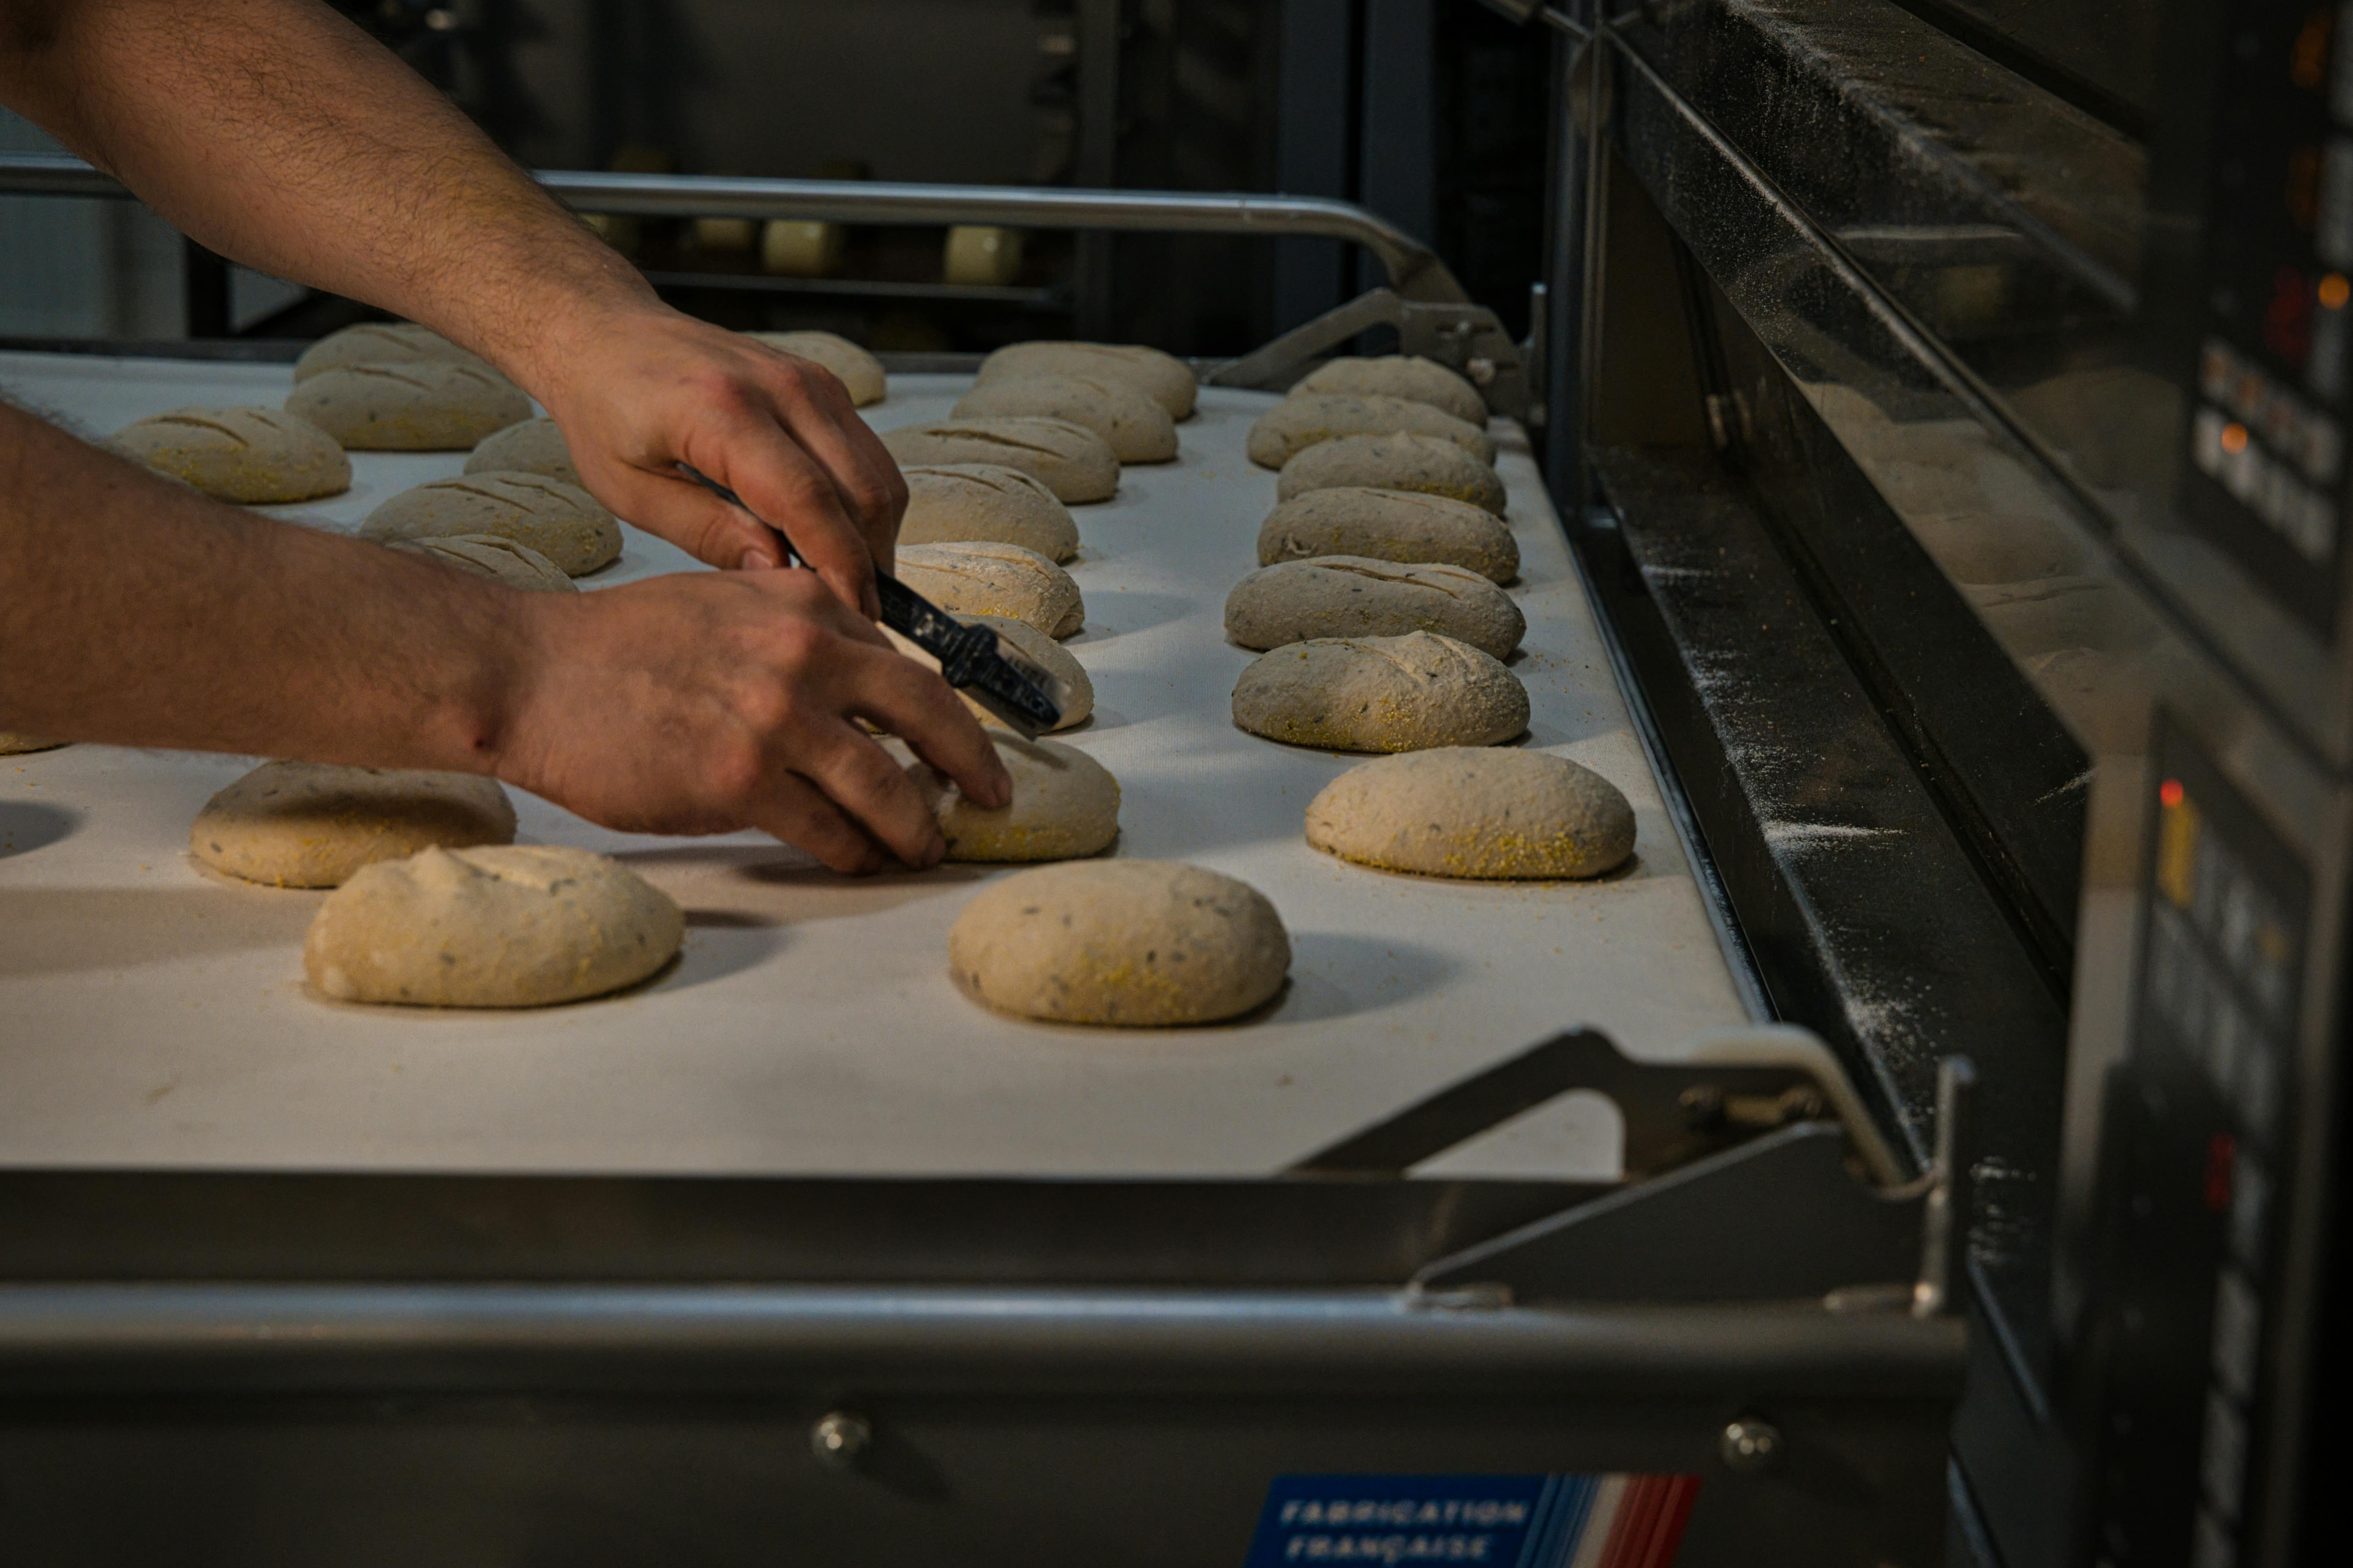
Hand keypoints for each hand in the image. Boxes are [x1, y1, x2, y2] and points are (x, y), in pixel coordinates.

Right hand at [499, 566, 1010, 872]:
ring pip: (885, 787)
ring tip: (925, 848)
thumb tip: (861, 673)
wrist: (534, 674)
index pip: (903, 663)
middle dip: (972, 766)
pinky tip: (858, 860)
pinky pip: (827, 830)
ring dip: (916, 827)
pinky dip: (852, 852)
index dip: (945, 712)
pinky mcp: (740, 781)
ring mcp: (774, 719)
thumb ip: (796, 628)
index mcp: (804, 605)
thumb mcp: (725, 601)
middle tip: (993, 798)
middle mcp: (802, 655)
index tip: (966, 744)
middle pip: (926, 716)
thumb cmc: (620, 645)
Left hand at [528, 304, 904, 617]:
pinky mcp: (823, 386)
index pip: (809, 501)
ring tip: (852, 588)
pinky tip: (840, 542)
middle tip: (857, 620)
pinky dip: (866, 507)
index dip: (840, 568)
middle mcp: (782, 387)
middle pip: (861, 492)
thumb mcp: (630, 490)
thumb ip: (707, 532)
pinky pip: (869, 456)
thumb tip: (778, 574)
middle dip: (870, 565)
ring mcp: (811, 382)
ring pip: (878, 476)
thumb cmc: (605, 410)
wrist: (605, 333)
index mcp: (723, 411)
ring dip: (876, 539)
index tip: (850, 619)